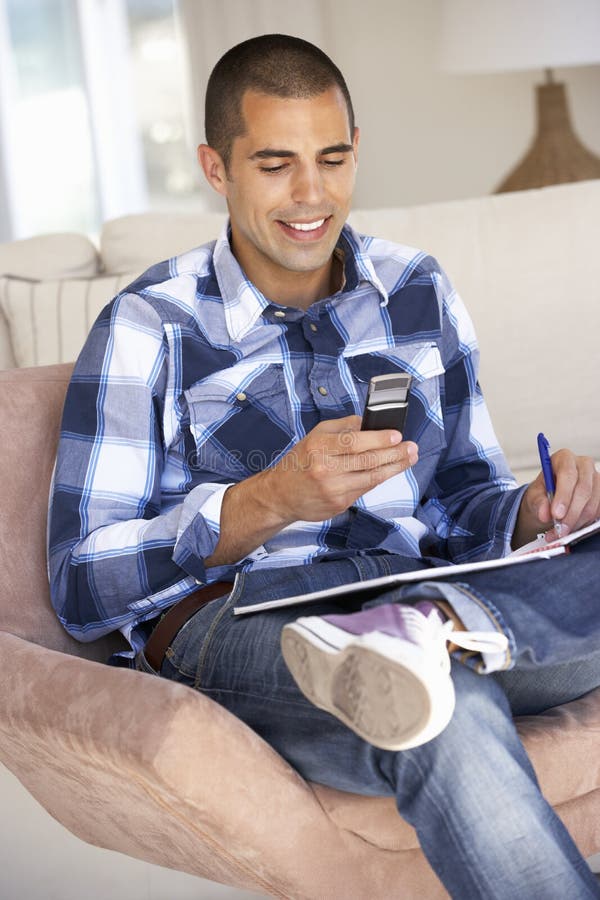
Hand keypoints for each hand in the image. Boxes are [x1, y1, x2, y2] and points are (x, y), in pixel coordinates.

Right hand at [205, 415, 417, 567]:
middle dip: (394, 454)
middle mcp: (325, 469)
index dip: (378, 439)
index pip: (353, 442)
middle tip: (412, 448)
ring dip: (394, 468)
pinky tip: (390, 470)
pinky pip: (364, 489)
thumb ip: (344, 427)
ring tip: (409, 458)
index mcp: (319, 447)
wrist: (281, 494)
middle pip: (367, 460)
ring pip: (371, 478)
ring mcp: (333, 489)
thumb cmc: (301, 461)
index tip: (397, 436)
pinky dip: (379, 479)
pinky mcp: (338, 504)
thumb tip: (371, 422)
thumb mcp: (316, 435)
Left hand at [514, 448, 599, 546]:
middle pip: (583, 489)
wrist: (551, 499)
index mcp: (564, 458)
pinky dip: (585, 523)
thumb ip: (538, 503)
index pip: (568, 474)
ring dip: (578, 521)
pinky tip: (572, 527)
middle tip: (560, 529)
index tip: (556, 514)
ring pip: (593, 503)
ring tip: (562, 531)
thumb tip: (544, 514)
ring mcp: (596, 479)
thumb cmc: (543, 492)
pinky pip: (598, 511)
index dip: (563, 495)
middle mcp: (583, 465)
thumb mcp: (534, 495)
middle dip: (571, 513)